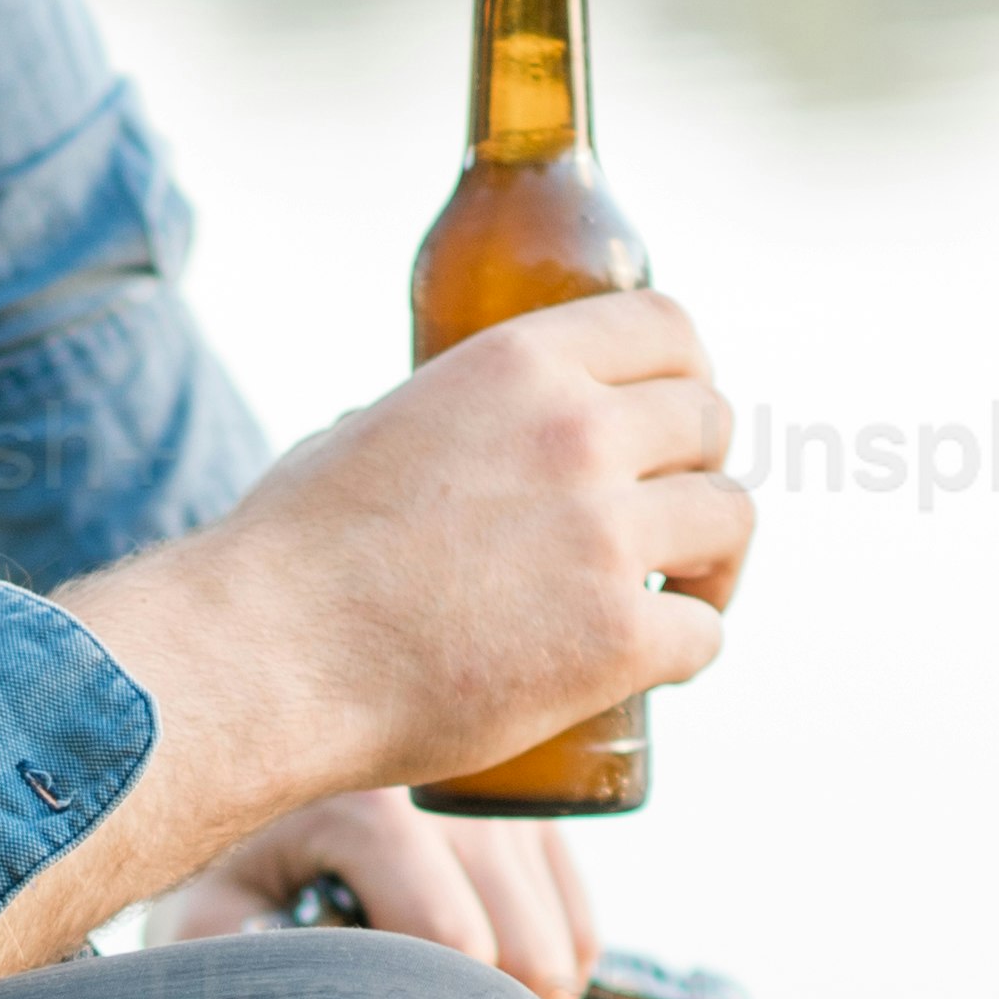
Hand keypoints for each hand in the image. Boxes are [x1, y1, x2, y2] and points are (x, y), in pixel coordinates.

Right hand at [0, 291, 745, 984]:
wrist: (267, 662)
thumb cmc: (287, 560)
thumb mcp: (366, 430)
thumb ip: (438, 420)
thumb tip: (457, 444)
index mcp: (519, 364)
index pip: (669, 328)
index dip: (685, 377)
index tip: (669, 424)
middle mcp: (578, 432)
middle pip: (713, 422)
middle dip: (700, 470)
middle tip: (668, 524)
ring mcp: (604, 535)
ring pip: (731, 522)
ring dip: (712, 562)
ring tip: (674, 597)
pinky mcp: (615, 639)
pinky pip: (705, 634)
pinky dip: (686, 653)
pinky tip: (650, 670)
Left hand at [149, 801, 594, 998]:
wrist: (261, 756)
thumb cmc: (227, 859)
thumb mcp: (210, 910)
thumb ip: (238, 965)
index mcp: (374, 807)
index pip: (456, 946)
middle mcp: (459, 790)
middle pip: (531, 955)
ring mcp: (509, 799)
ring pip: (566, 946)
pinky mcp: (538, 816)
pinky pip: (579, 925)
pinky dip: (548, 975)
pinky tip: (481, 991)